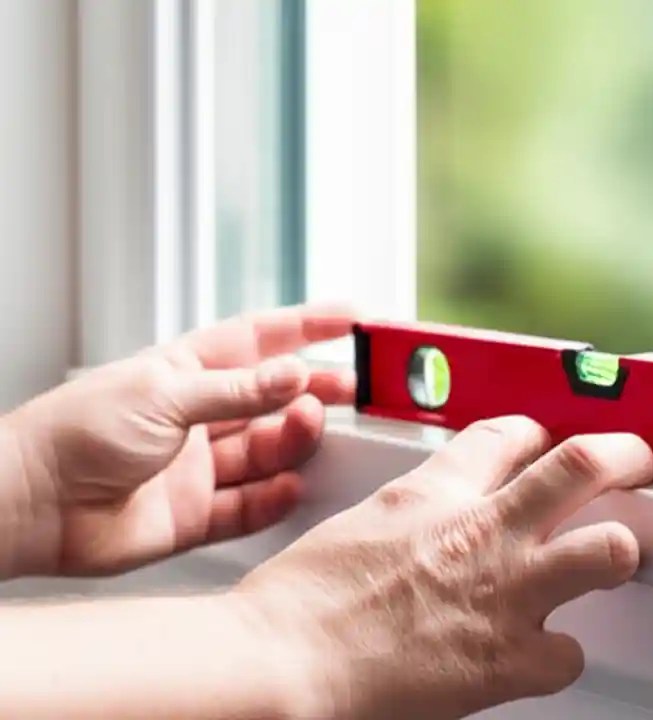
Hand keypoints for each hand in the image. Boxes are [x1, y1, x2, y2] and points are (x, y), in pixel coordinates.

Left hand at [1, 303, 356, 576]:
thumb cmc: (75, 433)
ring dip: (294, 440)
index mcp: (185, 372)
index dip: (306, 326)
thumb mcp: (165, 396)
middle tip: (356, 388)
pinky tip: (292, 486)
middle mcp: (196, 418)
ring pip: (266, 451)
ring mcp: (196, 467)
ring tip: (310, 429)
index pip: (258, 340)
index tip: (353, 319)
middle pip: (272, 399)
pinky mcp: (194, 515)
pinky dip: (275, 497)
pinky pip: (249, 507)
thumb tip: (295, 376)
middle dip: (316, 389)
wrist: (31, 504)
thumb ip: (238, 391)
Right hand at [233, 417, 652, 719]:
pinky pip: (571, 654)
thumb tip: (434, 515)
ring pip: (610, 548)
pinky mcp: (507, 660)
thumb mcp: (361, 523)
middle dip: (627, 456)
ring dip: (618, 550)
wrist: (279, 664)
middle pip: (584, 464)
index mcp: (435, 492)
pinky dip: (561, 656)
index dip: (538, 432)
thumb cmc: (299, 604)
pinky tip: (544, 654)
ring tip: (616, 554)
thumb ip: (415, 511)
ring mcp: (504, 593)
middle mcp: (481, 531)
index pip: (509, 433)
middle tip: (639, 462)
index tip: (547, 442)